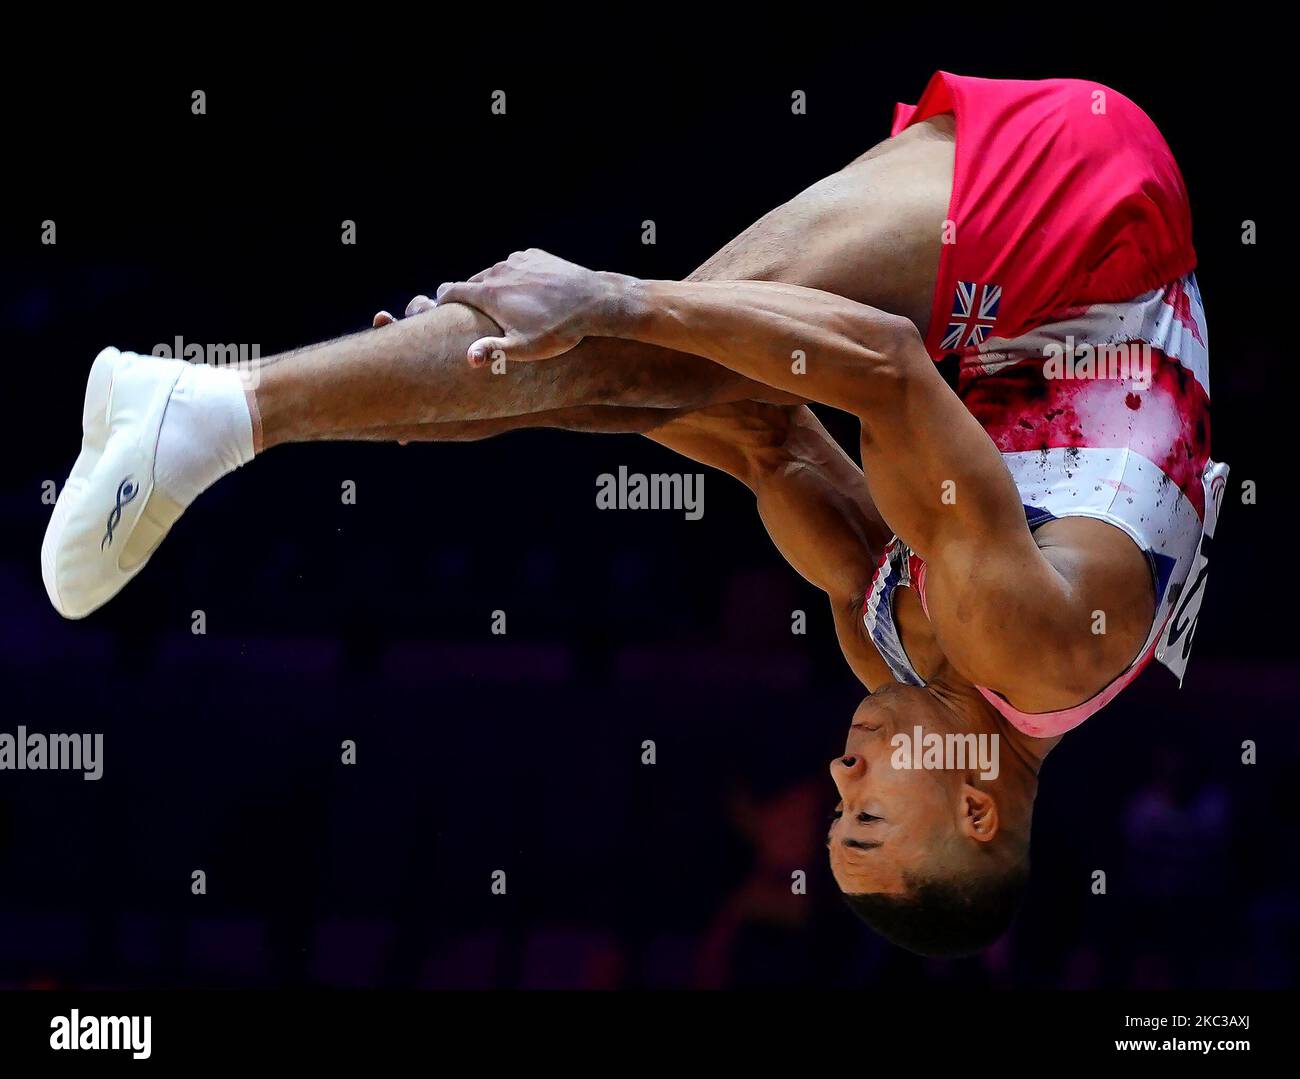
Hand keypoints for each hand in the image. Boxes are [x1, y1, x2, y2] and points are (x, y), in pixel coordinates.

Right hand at [434, 248, 629, 365]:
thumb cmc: (558, 330)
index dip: (442, 300)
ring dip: (494, 287)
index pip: (451, 291)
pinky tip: (526, 292)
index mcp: (489, 293)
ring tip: (505, 306)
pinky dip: (514, 277)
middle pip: (471, 281)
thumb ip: (493, 351)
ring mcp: (517, 260)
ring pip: (494, 273)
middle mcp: (498, 271)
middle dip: (469, 296)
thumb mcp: (524, 348)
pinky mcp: (534, 255)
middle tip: (475, 314)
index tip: (440, 310)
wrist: (593, 301)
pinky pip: (515, 266)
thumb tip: (468, 358)